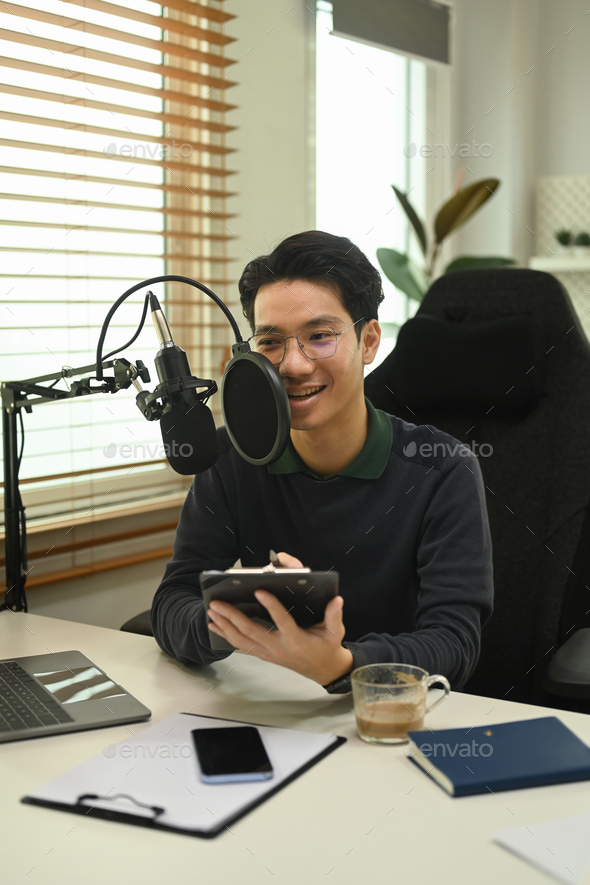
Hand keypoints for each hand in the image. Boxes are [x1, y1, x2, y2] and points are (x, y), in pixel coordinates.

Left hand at [207, 551, 352, 684]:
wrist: (323, 670)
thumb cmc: (327, 647)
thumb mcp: (335, 632)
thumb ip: (334, 615)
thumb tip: (337, 599)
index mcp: (296, 639)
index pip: (282, 621)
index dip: (271, 606)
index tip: (259, 591)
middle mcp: (279, 647)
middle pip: (252, 631)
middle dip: (233, 616)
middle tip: (217, 602)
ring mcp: (269, 653)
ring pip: (242, 639)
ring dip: (225, 625)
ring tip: (211, 610)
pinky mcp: (264, 655)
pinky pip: (241, 646)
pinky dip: (226, 636)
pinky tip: (214, 626)